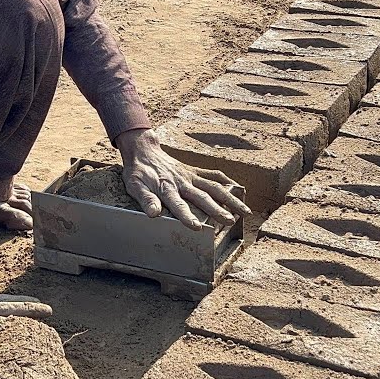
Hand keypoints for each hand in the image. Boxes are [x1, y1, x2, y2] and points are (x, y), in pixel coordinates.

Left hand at [114, 128, 250, 230]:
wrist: (144, 151)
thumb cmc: (139, 173)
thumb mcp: (135, 187)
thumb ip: (146, 200)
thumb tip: (154, 214)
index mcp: (167, 188)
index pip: (178, 205)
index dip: (187, 216)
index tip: (197, 227)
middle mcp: (182, 182)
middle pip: (202, 197)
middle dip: (216, 210)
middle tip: (229, 221)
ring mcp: (191, 176)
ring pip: (214, 187)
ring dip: (230, 199)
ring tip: (244, 211)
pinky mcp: (195, 172)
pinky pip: (213, 175)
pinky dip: (227, 181)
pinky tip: (238, 189)